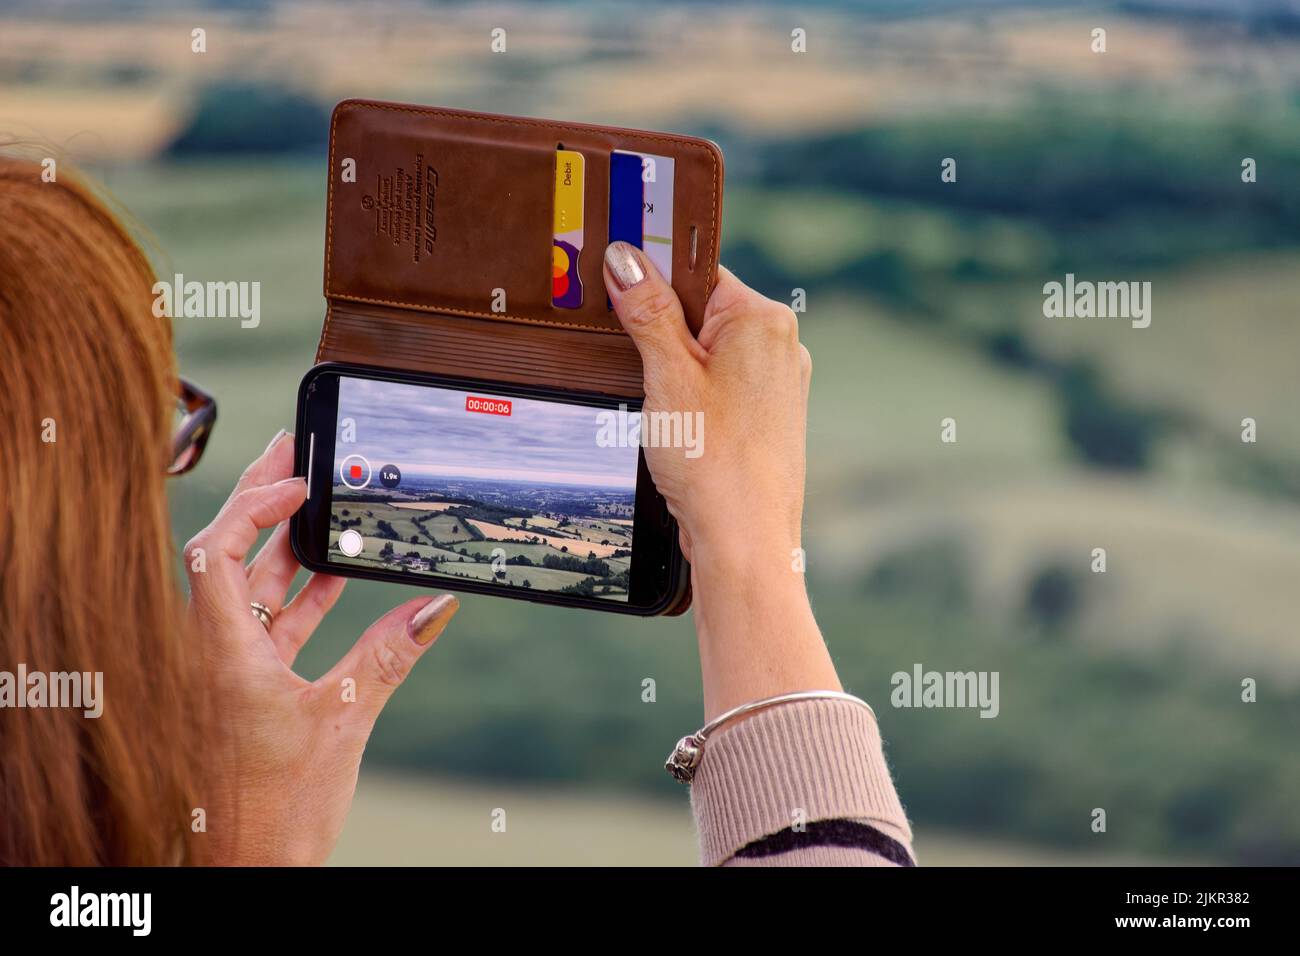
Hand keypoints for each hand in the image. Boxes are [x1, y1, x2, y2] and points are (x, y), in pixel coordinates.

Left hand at [184, 430, 458, 864]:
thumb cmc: (276, 810)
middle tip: (298, 453)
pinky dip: (302, 596)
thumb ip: (390, 655)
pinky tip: (337, 577)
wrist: (250, 868)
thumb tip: (437, 605)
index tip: (298, 481)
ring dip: (287, 548)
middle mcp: (213, 653)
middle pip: (228, 553)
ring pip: (251, 588)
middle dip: (263, 501)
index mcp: (221, 654)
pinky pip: (270, 623)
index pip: (216, 550)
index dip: (253, 505)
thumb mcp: (345, 720)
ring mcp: (228, 670)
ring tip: (322, 503)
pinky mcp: (248, 689)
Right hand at [603, 242, 839, 718]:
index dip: (651, 279)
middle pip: (701, 311)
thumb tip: (626, 258)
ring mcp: (778, 382)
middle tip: (625, 356)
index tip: (613, 286)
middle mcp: (780, 344)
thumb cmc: (713, 460)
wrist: (746, 542)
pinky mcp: (769, 416)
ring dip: (672, 367)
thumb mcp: (667, 376)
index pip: (696, 271)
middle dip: (658, 329)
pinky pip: (721, 384)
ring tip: (655, 402)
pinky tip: (674, 425)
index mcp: (762, 320)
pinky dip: (691, 394)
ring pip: (708, 351)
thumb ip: (647, 311)